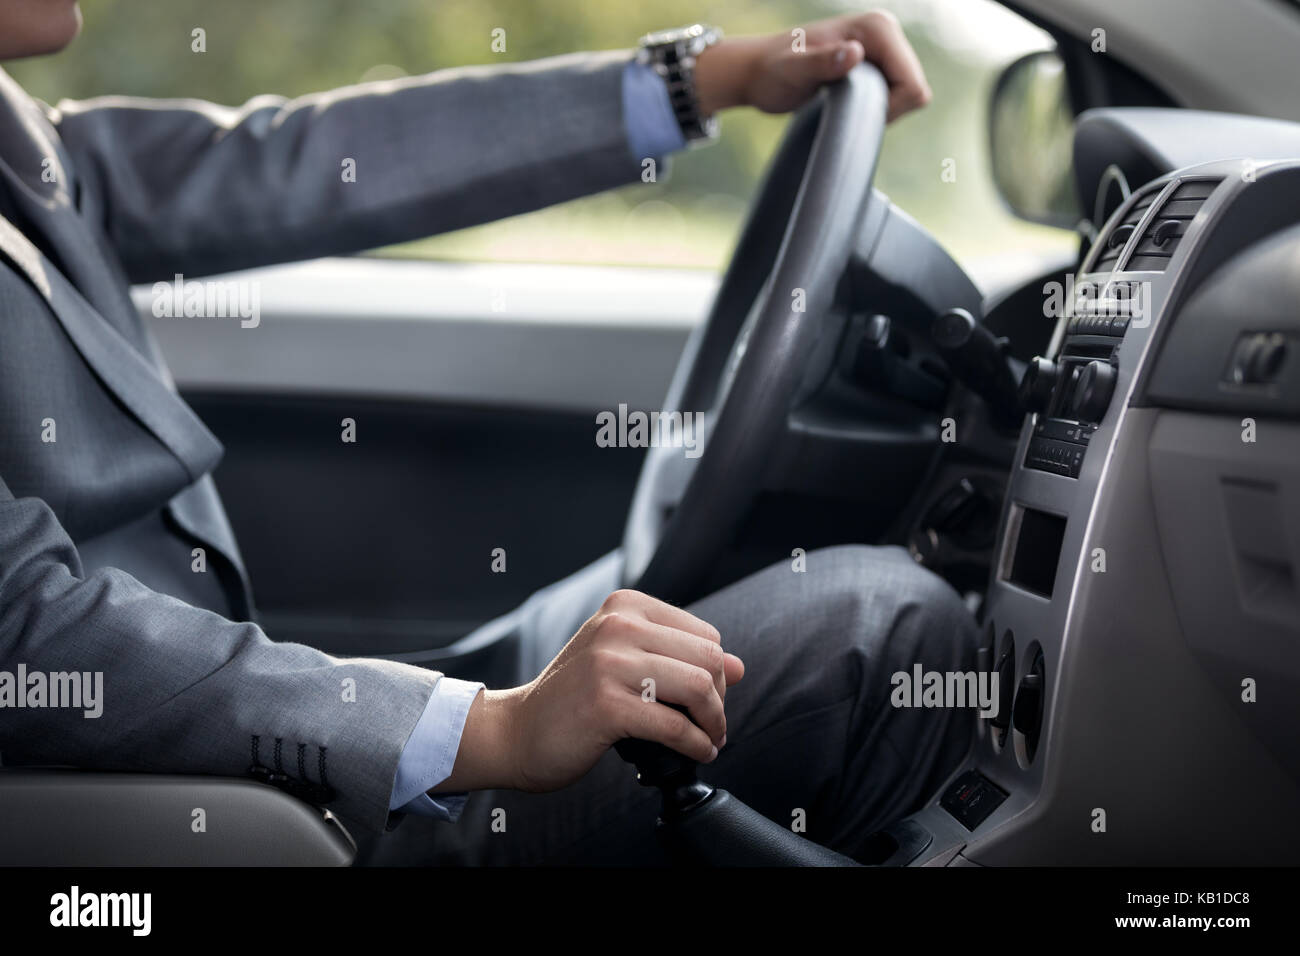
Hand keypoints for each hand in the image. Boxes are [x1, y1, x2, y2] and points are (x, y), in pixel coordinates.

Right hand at [433, 589, 744, 793]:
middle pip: (708, 659)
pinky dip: (697, 745)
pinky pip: (676, 726)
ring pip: (698, 689)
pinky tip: (696, 753)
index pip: (704, 634)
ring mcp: (610, 663)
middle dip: (720, 699)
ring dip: (714, 723)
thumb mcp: (623, 661)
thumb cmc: (572, 698)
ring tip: (709, 740)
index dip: (717, 671)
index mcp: (624, 606)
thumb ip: (678, 657)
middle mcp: (618, 626)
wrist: (516, 731)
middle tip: (712, 724)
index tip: (708, 700)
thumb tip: (740, 665)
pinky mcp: (607, 705)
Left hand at [694, 10, 930, 121]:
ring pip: (909, 93)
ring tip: (844, 102)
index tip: (851, 110)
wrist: (760, 71)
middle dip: (886, 109)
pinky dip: (877, 106)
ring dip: (881, 108)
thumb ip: (821, 63)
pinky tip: (849, 102)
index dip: (888, 110)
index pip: (912, 84)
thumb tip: (856, 54)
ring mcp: (884, 46)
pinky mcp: (878, 61)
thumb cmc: (771, 72)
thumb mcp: (792, 72)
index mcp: (877, 28)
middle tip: (844, 107)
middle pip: (915, 89)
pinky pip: (897, 94)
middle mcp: (886, 30)